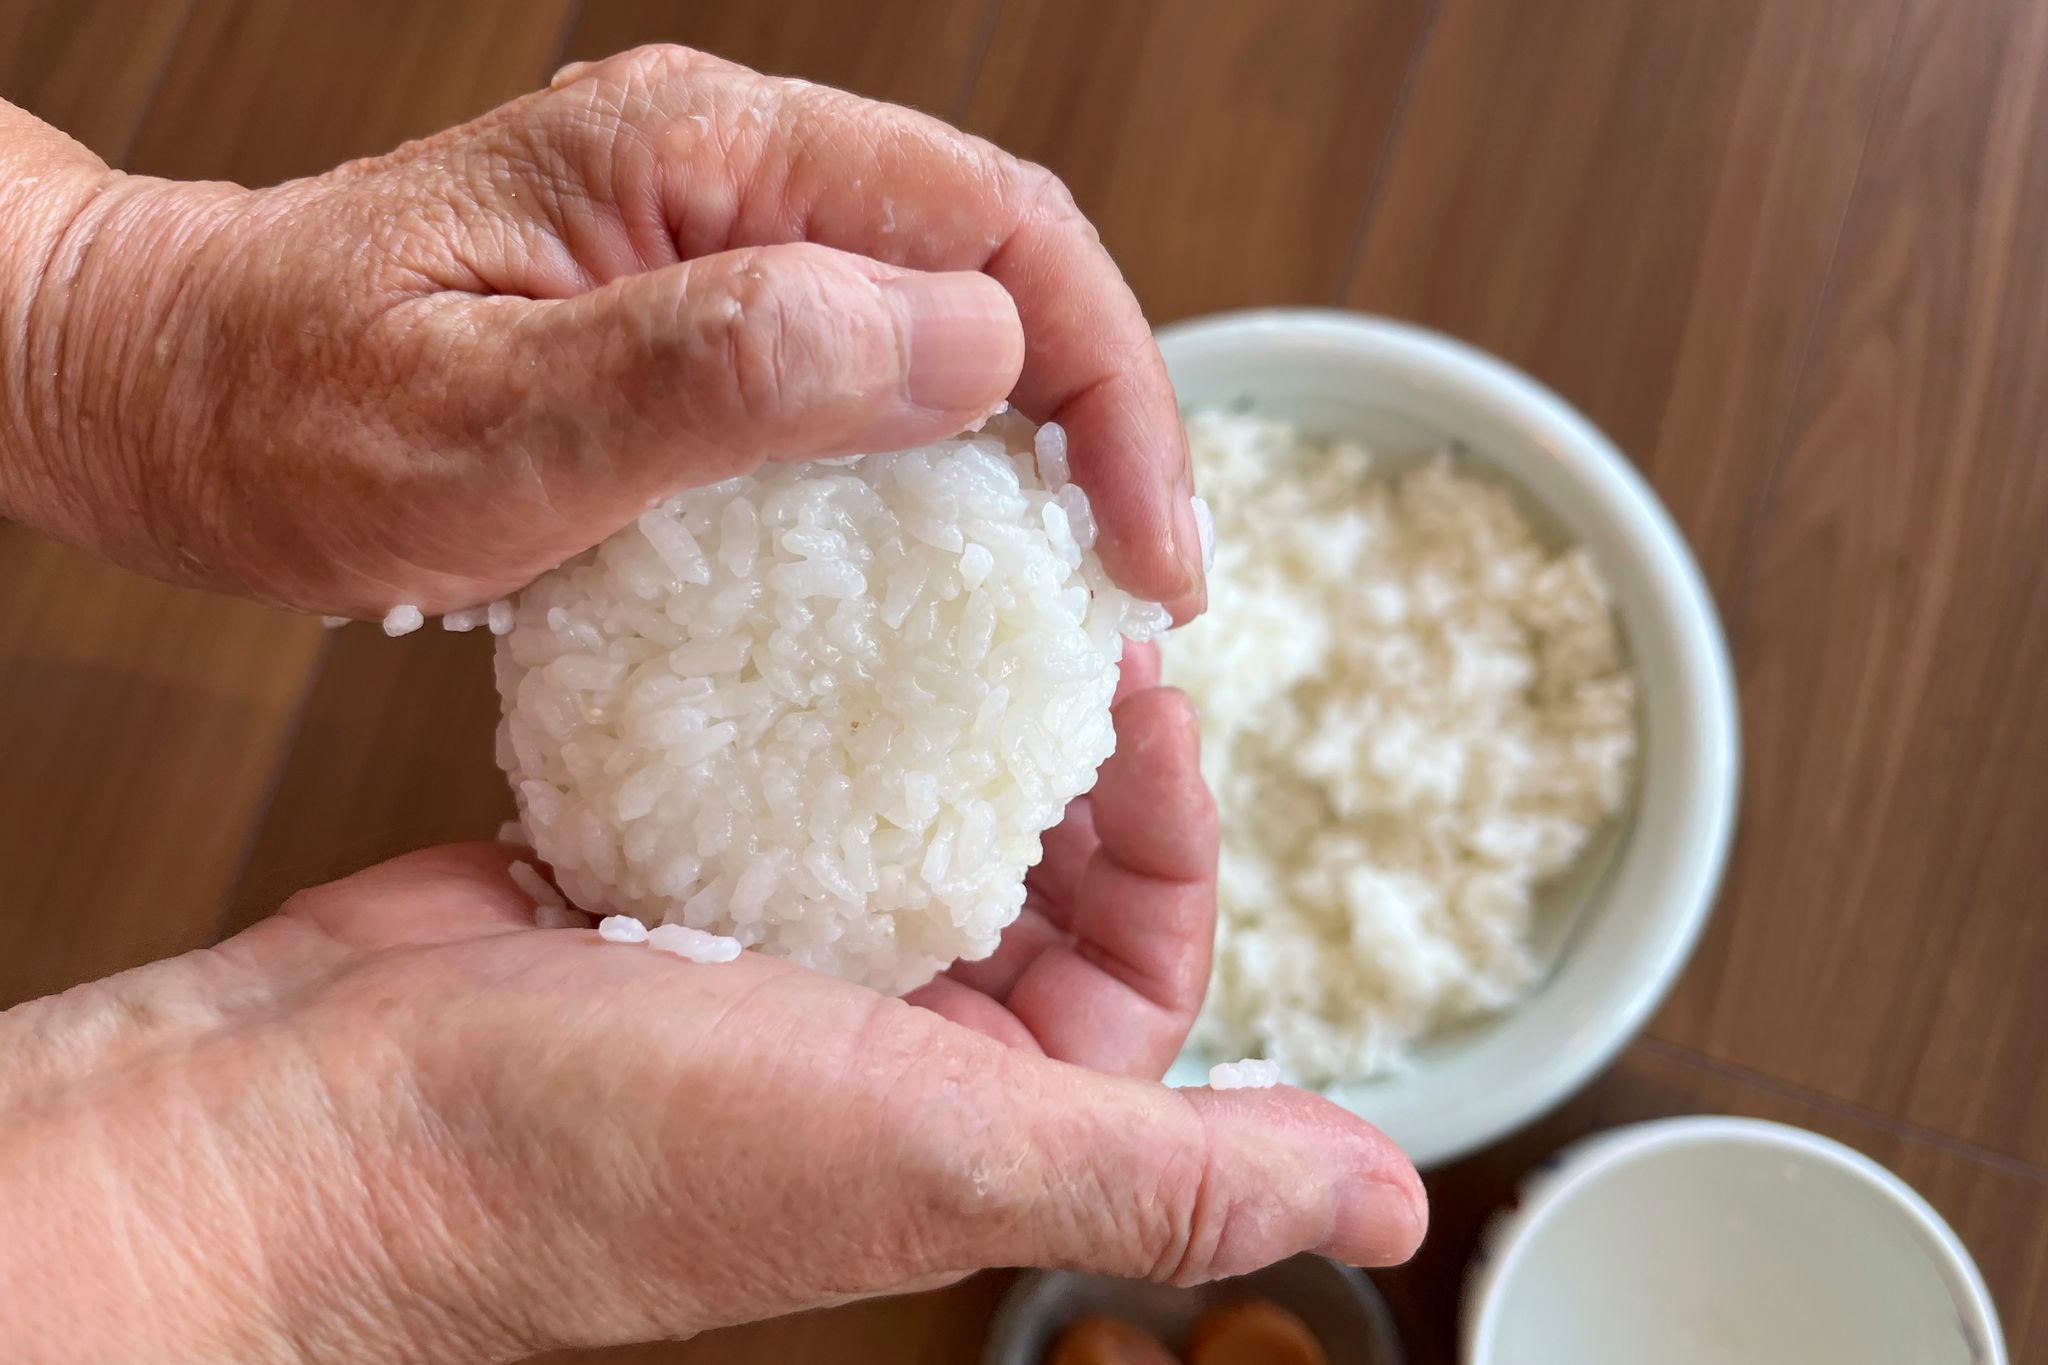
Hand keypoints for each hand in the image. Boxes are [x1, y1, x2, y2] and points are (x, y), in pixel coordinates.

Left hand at [0, 44, 1204, 621]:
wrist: (162, 393)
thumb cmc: (288, 413)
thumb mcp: (494, 419)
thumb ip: (727, 368)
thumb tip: (974, 345)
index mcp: (701, 155)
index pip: (993, 225)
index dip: (1110, 382)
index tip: (1149, 550)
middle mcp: (727, 167)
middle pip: (999, 257)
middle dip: (1105, 417)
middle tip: (1142, 587)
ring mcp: (711, 235)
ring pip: (943, 314)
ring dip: (1036, 445)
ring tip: (1076, 586)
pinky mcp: (689, 311)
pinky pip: (862, 366)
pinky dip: (938, 463)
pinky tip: (947, 565)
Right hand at [0, 674, 1422, 1362]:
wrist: (314, 1124)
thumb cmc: (611, 1156)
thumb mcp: (935, 1157)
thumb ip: (1168, 1181)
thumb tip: (1393, 1205)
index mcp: (972, 1120)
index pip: (1146, 969)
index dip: (1175, 830)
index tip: (1147, 687)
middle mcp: (882, 1051)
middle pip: (1032, 874)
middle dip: (1061, 748)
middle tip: (1053, 608)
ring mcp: (764, 962)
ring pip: (899, 813)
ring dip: (932, 707)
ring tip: (947, 583)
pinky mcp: (653, 889)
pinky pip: (769, 779)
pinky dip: (802, 706)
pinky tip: (807, 613)